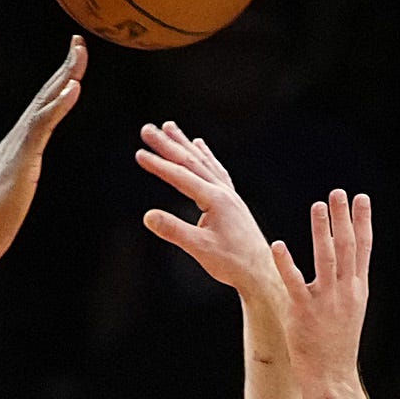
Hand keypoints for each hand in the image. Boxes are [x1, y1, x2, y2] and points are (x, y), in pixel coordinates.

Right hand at [0, 43, 85, 265]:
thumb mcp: (8, 197)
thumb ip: (15, 181)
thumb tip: (17, 181)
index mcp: (13, 149)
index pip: (39, 112)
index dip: (56, 87)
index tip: (71, 67)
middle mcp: (13, 141)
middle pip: (42, 98)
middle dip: (63, 70)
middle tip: (79, 43)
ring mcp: (15, 147)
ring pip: (43, 104)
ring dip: (63, 77)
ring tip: (79, 55)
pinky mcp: (20, 159)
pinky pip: (42, 125)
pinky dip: (58, 104)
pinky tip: (73, 87)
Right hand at [135, 119, 281, 301]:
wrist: (261, 270)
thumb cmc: (232, 262)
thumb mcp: (199, 249)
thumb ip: (174, 230)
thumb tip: (147, 216)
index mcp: (214, 199)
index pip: (181, 176)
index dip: (159, 165)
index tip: (139, 154)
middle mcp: (222, 190)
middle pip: (191, 161)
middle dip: (167, 144)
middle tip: (147, 129)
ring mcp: (228, 193)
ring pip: (203, 161)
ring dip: (184, 144)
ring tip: (170, 128)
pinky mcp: (231, 200)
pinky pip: (215, 169)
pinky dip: (204, 155)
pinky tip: (199, 146)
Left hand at [269, 190, 376, 388]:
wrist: (331, 377)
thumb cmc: (337, 345)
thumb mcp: (350, 310)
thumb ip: (347, 284)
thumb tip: (343, 259)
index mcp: (357, 289)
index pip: (363, 249)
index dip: (363, 222)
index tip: (362, 198)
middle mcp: (345, 291)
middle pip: (346, 247)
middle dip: (343, 218)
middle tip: (338, 192)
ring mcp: (325, 301)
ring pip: (326, 259)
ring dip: (321, 231)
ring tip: (318, 206)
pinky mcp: (303, 312)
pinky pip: (293, 283)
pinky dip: (286, 263)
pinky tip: (278, 244)